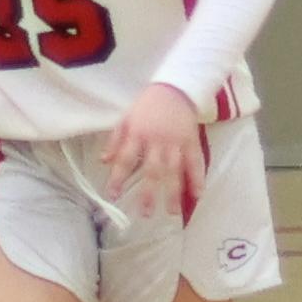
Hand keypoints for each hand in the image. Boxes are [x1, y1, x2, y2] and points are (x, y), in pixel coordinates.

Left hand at [101, 84, 204, 219]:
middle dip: (148, 193)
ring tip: (171, 212)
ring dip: (173, 192)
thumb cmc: (148, 104)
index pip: (125, 159)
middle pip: (152, 170)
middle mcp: (157, 140)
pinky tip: (197, 195)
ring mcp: (177, 142)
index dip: (118, 178)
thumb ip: (115, 140)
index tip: (113, 196)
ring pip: (175, 170)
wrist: (176, 87)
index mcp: (138, 133)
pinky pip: (196, 162)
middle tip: (145, 214)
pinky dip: (198, 178)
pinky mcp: (192, 141)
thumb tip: (104, 161)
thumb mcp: (126, 118)